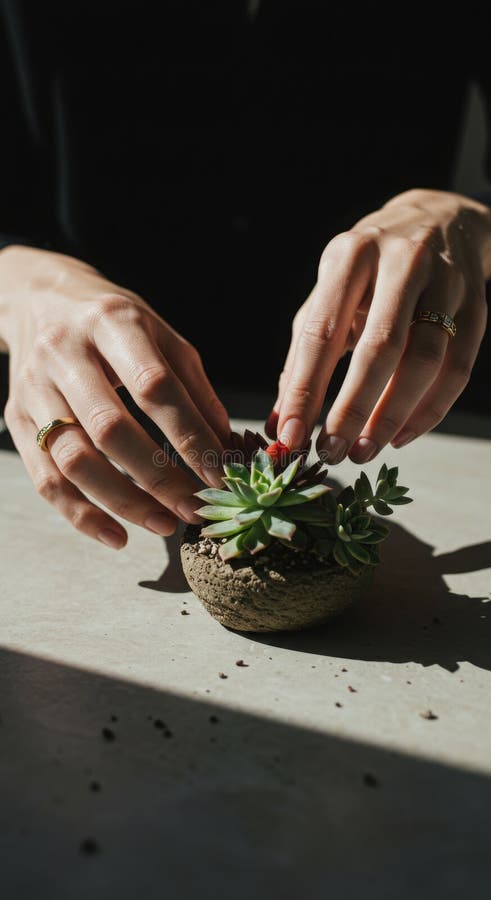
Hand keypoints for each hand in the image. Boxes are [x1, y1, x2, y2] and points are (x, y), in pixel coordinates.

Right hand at [0, 246, 229, 546]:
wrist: (40, 299)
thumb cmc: (113, 322)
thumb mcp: (162, 336)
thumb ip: (194, 389)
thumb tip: (226, 448)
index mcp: (112, 322)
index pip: (154, 386)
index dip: (189, 435)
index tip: (221, 473)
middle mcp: (66, 352)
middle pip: (110, 428)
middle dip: (160, 477)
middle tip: (197, 508)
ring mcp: (35, 387)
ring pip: (74, 459)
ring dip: (124, 501)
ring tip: (165, 525)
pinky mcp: (16, 417)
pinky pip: (45, 478)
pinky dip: (81, 514)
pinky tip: (117, 536)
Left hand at [267, 189, 490, 462]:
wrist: (439, 218)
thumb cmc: (368, 269)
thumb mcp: (329, 292)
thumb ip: (302, 353)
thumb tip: (280, 422)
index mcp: (350, 256)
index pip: (322, 332)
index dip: (304, 389)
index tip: (290, 435)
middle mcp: (400, 262)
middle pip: (379, 347)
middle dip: (352, 409)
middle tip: (332, 452)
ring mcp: (445, 282)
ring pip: (424, 360)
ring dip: (392, 415)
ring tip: (363, 449)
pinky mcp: (476, 306)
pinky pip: (457, 368)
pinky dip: (429, 410)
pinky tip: (401, 436)